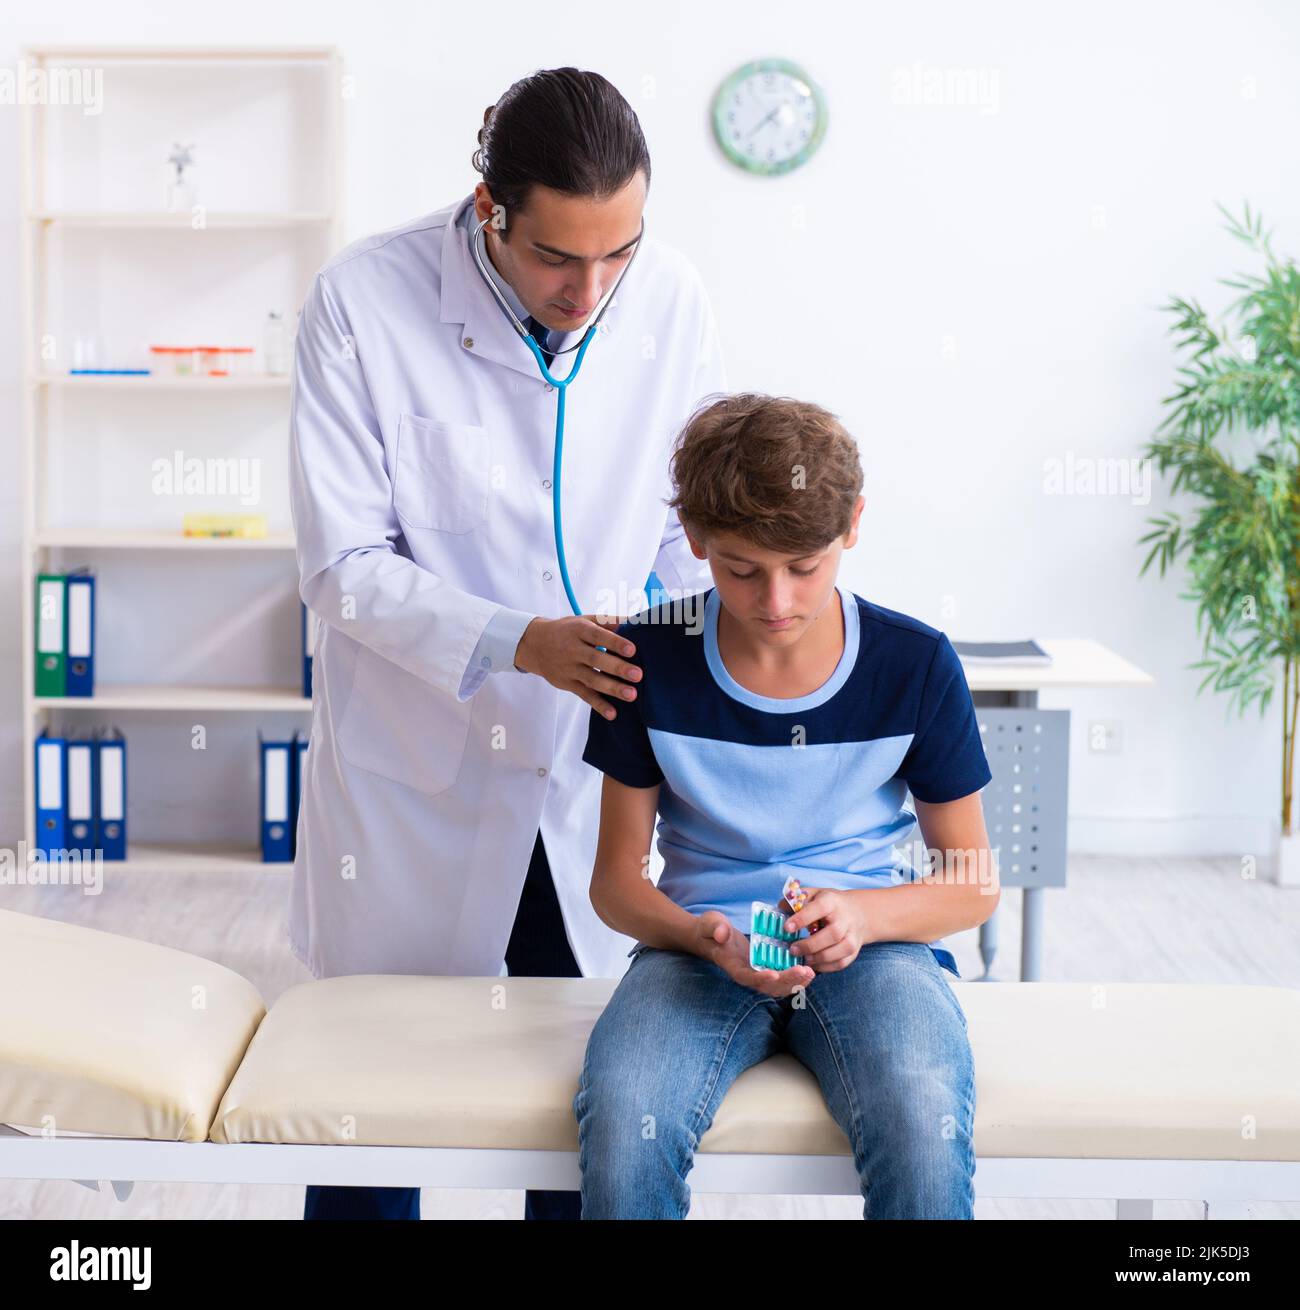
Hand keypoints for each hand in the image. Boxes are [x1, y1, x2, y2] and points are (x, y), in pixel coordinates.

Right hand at [513, 614, 642, 719]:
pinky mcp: (567, 684)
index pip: (598, 636)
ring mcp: (569, 668)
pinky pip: (584, 695)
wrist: (534, 645)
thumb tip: (633, 621)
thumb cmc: (567, 631)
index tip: (632, 649)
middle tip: (637, 675)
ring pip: (592, 679)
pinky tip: (612, 713)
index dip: (614, 642)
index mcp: (579, 630)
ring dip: (612, 688)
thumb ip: (607, 622)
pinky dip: (598, 705)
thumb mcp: (583, 620)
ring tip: (632, 695)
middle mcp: (573, 650)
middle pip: (596, 659)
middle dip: (617, 668)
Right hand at [691, 911, 813, 996]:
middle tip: (804, 971)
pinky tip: (808, 971)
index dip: (760, 978)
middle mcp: (746, 974)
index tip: (774, 974)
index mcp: (733, 966)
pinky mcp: (765, 969)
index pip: (746, 977)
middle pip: (767, 986)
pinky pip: (782, 980)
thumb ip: (716, 928)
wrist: (713, 936)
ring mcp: (756, 974)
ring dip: (794, 983)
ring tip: (810, 973)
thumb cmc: (711, 929)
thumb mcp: (711, 923)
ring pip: (777, 987)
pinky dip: (795, 978)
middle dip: (786, 981)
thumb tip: (723, 933)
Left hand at [784, 888, 870, 972]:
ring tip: (804, 959)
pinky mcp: (854, 951)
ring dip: (820, 958)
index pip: (819, 908)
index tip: (786, 928)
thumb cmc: (828, 904)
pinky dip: (826, 967)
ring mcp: (852, 935)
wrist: (857, 912)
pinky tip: (813, 965)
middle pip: (833, 934)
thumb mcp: (812, 895)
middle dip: (810, 945)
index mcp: (832, 901)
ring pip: (840, 950)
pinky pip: (842, 962)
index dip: (802, 918)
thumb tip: (780, 909)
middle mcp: (845, 919)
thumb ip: (795, 901)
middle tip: (793, 950)